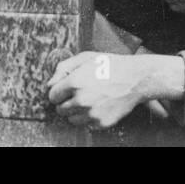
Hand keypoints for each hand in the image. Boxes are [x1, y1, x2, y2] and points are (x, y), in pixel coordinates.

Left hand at [47, 52, 182, 129]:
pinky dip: (89, 118)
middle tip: (80, 94)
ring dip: (76, 112)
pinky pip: (86, 125)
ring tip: (90, 99)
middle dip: (66, 102)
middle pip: (60, 110)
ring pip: (71, 120)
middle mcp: (81, 100)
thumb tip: (49, 84)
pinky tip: (100, 105)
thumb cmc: (110, 65)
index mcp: (75, 82)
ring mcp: (91, 114)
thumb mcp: (86, 58)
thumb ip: (63, 68)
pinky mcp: (101, 123)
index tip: (67, 89)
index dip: (59, 91)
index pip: (52, 96)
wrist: (135, 78)